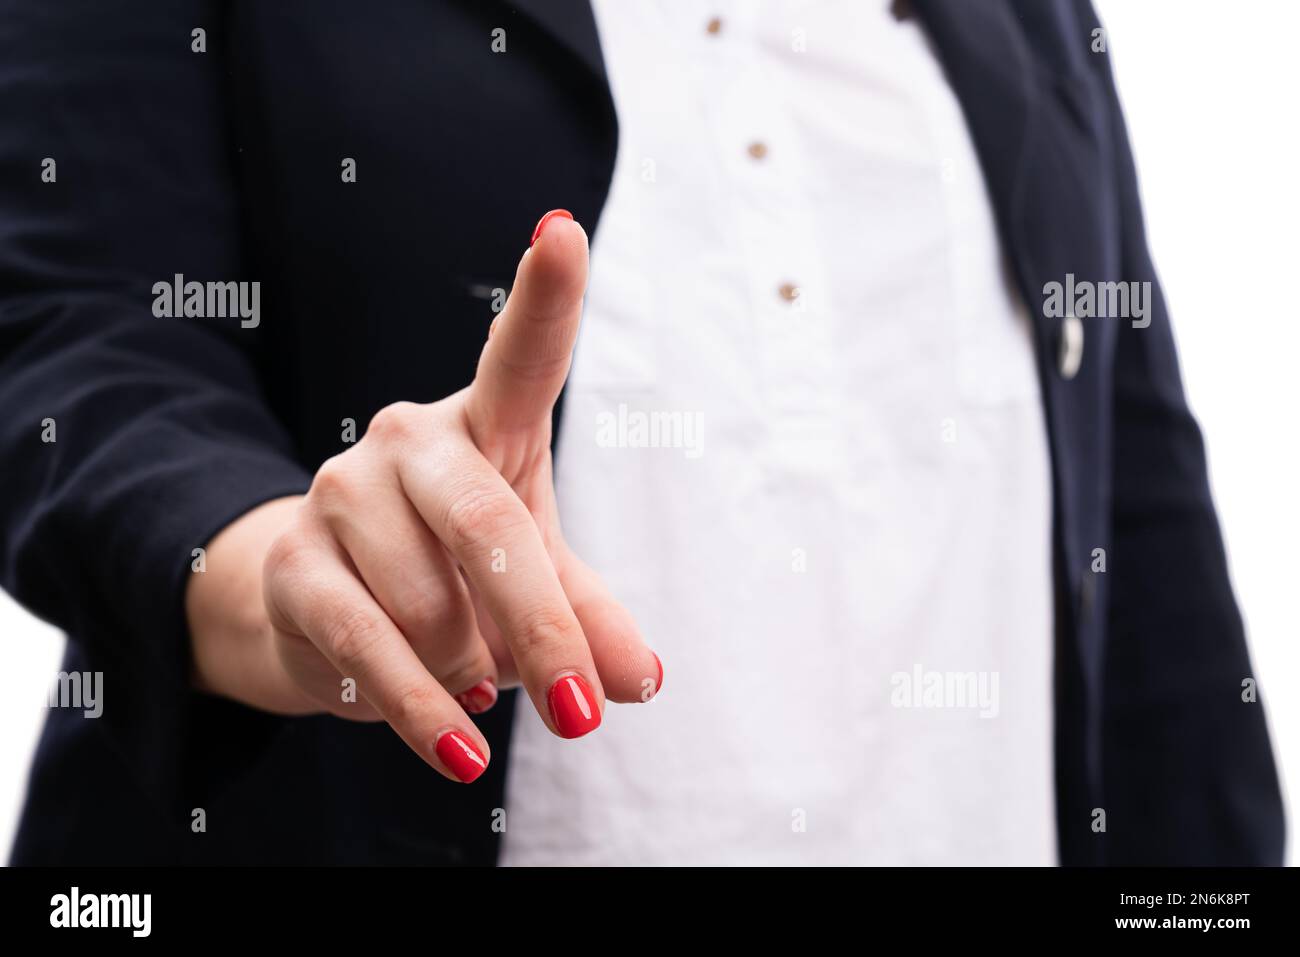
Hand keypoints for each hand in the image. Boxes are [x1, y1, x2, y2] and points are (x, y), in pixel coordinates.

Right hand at [186, 210, 660, 782]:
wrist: (316, 604)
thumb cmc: (449, 571)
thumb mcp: (530, 580)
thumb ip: (585, 615)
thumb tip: (640, 679)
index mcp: (484, 427)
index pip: (521, 355)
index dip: (545, 295)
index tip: (563, 232)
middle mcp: (409, 440)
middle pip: (488, 524)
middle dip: (541, 626)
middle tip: (581, 714)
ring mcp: (342, 491)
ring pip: (428, 601)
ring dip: (467, 667)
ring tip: (472, 679)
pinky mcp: (292, 560)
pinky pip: (365, 646)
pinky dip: (419, 711)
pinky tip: (454, 746)